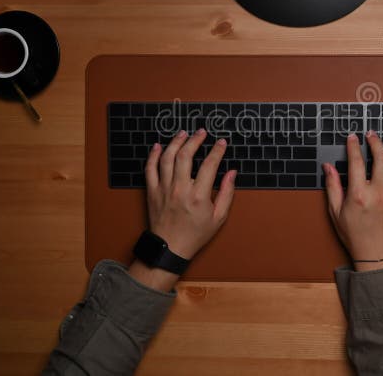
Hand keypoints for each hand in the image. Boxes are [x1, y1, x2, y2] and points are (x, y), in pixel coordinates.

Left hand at [129, 129, 236, 290]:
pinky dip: (153, 155)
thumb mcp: (218, 218)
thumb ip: (227, 193)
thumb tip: (232, 173)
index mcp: (198, 196)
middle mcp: (180, 189)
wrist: (169, 248)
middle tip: (201, 132)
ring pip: (167, 158)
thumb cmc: (195, 234)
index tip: (221, 142)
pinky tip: (158, 146)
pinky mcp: (152, 191)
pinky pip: (150, 168)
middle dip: (195, 140)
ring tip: (183, 134)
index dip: (217, 151)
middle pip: (186, 155)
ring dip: (175, 142)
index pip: (210, 165)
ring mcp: (164, 189)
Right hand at [322, 131, 382, 271]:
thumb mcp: (336, 212)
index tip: (353, 137)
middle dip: (376, 142)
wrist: (376, 255)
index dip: (354, 146)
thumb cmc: (355, 236)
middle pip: (381, 159)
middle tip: (372, 134)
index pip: (356, 162)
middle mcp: (378, 193)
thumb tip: (328, 167)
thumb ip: (332, 187)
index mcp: (359, 195)